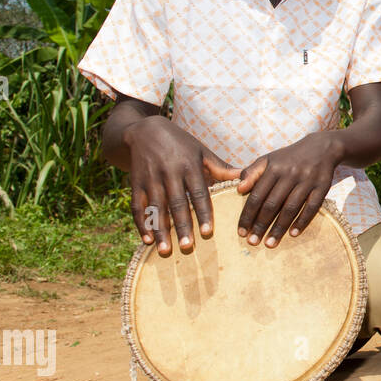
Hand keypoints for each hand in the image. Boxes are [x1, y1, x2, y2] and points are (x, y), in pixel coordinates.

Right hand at [124, 116, 240, 256]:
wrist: (144, 130)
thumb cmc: (181, 143)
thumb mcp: (201, 151)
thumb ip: (221, 168)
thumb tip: (245, 178)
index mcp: (189, 165)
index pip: (198, 193)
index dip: (203, 212)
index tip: (208, 232)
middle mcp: (169, 173)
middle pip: (176, 203)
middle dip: (181, 226)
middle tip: (187, 247)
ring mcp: (150, 179)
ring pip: (155, 208)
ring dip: (160, 230)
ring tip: (165, 250)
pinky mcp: (134, 184)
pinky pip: (136, 206)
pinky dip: (140, 224)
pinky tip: (146, 240)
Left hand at [235, 131, 341, 246]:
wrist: (322, 148)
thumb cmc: (289, 157)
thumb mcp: (269, 159)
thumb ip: (252, 172)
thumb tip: (238, 189)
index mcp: (274, 168)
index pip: (257, 195)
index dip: (248, 215)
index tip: (241, 231)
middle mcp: (290, 174)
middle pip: (272, 204)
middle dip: (261, 225)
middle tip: (252, 242)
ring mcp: (307, 181)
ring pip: (290, 208)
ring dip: (279, 228)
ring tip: (270, 244)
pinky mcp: (322, 187)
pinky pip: (311, 207)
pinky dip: (302, 221)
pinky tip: (293, 234)